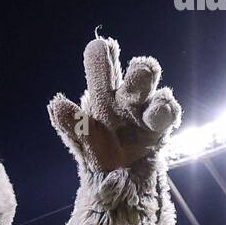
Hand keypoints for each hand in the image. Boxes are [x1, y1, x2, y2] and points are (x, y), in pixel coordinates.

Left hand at [48, 35, 181, 175]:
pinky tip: (161, 115)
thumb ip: (71, 122)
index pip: (104, 63)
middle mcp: (129, 96)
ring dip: (158, 99)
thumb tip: (56, 104)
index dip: (102, 54)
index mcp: (105, 92)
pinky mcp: (161, 128)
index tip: (100, 49)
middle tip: (139, 71)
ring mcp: (148, 111)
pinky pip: (169, 113)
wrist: (119, 175)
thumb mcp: (82, 137)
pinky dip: (167, 112)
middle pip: (140, 74)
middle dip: (141, 71)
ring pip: (158, 94)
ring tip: (153, 112)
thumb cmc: (99, 148)